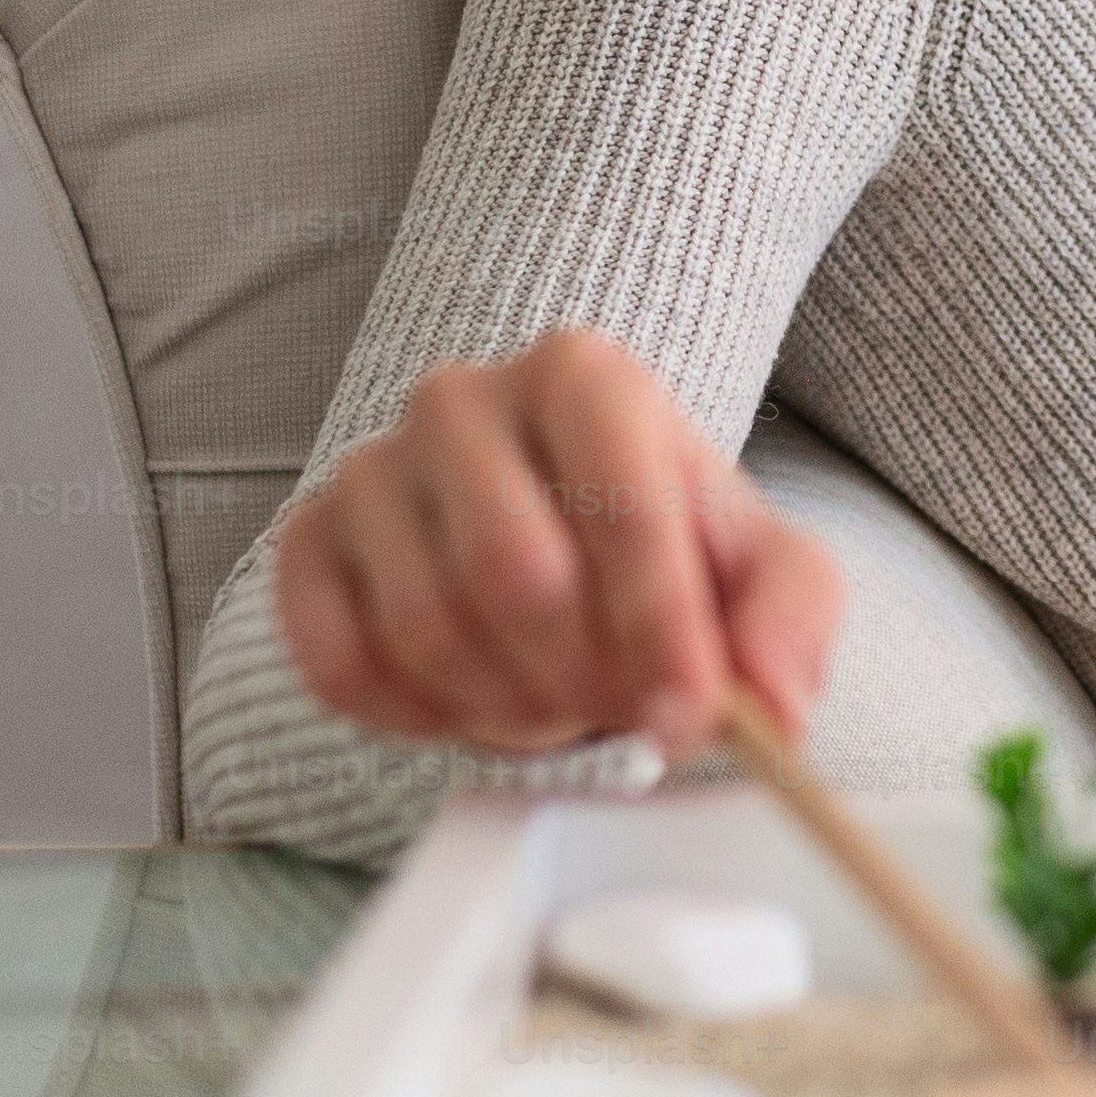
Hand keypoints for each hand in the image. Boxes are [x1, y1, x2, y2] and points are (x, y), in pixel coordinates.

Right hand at [273, 331, 839, 762]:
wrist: (565, 544)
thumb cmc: (670, 550)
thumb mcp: (765, 572)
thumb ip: (789, 623)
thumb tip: (769, 705)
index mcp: (582, 376)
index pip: (618, 502)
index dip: (658, 626)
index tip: (690, 716)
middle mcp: (460, 400)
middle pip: (514, 574)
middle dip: (583, 678)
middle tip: (620, 714)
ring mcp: (370, 469)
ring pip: (426, 630)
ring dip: (508, 707)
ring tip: (557, 702)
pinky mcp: (307, 543)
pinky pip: (339, 663)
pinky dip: (416, 720)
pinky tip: (473, 708)